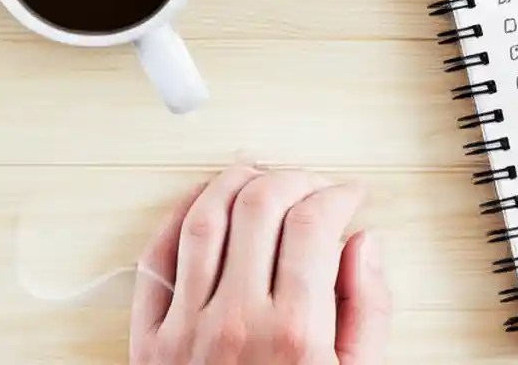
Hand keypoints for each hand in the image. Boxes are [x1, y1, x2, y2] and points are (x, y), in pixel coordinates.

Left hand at [130, 166, 390, 364]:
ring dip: (235, 182)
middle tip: (313, 185)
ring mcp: (185, 329)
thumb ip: (369, 310)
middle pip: (262, 206)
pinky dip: (178, 217)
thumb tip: (365, 245)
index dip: (338, 194)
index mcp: (295, 334)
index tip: (349, 195)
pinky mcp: (148, 342)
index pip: (314, 224)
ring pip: (204, 218)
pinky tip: (204, 202)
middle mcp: (236, 322)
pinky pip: (156, 260)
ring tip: (260, 176)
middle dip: (295, 179)